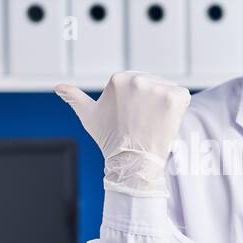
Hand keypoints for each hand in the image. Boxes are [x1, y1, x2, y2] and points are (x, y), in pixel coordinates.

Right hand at [56, 71, 190, 197]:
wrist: (131, 163)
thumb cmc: (110, 141)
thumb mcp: (89, 116)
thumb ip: (73, 98)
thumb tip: (58, 87)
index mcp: (118, 79)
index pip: (138, 83)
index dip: (139, 102)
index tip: (134, 118)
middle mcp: (137, 79)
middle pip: (155, 85)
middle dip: (153, 103)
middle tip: (144, 123)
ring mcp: (157, 88)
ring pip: (169, 91)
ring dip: (166, 107)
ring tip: (154, 124)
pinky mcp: (175, 98)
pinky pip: (183, 97)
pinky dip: (180, 110)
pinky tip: (167, 122)